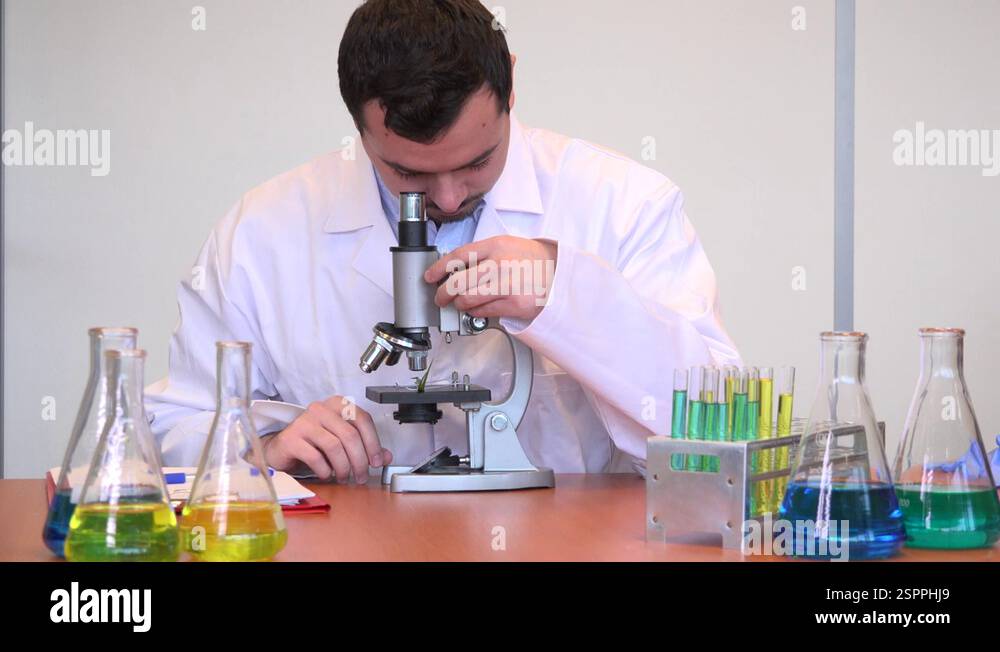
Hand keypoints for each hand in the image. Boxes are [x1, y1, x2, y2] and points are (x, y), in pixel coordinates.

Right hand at [261, 396, 391, 483]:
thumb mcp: (342, 442)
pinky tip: (327, 474)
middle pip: (350, 435)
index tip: (377, 462)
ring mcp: (304, 422)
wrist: (281, 448)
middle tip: (362, 476)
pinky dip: (325, 470)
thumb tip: (387, 457)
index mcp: (337, 404)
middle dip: (360, 461)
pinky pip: (315, 457)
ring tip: (344, 477)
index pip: (362, 419)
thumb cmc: (314, 443)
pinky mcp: (291, 439)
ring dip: (344, 467)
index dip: (373, 443)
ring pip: (334, 446)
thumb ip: (365, 447)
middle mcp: (321, 409)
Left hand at [424, 236, 557, 322]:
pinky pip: (483, 311)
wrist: (559, 273)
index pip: (457, 256)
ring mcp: (507, 285)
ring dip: (459, 305)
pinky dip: (475, 312)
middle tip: (440, 298)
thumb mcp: (506, 246)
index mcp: (496, 245)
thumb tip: (454, 270)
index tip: (429, 276)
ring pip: (466, 300)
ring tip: (460, 304)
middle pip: (457, 283)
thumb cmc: (532, 260)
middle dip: (443, 294)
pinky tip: (477, 309)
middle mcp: (500, 264)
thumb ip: (482, 255)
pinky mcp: (514, 304)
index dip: (438, 268)